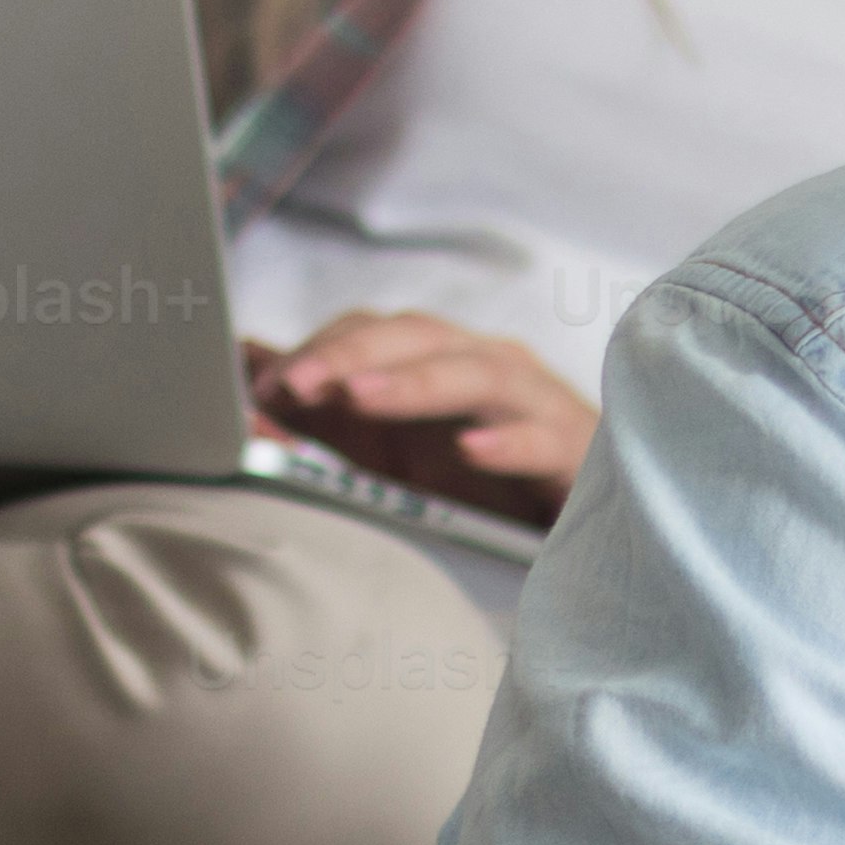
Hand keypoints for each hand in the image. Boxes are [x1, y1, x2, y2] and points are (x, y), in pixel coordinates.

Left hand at [242, 310, 594, 519]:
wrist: (602, 513)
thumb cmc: (491, 475)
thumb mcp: (393, 443)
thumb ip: (322, 407)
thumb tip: (241, 368)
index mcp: (440, 359)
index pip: (375, 332)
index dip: (321, 350)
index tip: (268, 388)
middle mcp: (486, 366)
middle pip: (417, 338)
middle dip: (352, 356)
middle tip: (297, 384)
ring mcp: (535, 404)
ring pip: (474, 375)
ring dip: (415, 384)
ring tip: (361, 400)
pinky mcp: (575, 452)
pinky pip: (541, 440)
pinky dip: (508, 442)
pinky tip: (473, 450)